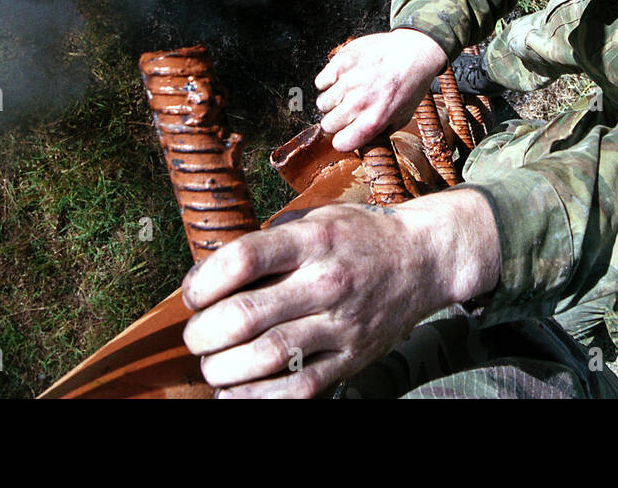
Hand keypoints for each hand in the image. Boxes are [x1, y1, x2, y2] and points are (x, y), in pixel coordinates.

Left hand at [181, 190, 500, 397]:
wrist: (425, 258)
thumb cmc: (361, 236)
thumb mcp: (318, 219)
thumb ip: (271, 242)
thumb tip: (211, 273)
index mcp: (313, 240)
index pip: (243, 259)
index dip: (203, 281)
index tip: (192, 294)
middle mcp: (326, 281)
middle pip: (245, 316)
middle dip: (203, 333)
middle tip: (196, 336)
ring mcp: (341, 323)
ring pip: (267, 357)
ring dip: (224, 369)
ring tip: (213, 366)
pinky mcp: (352, 357)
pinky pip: (299, 388)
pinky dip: (258, 398)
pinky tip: (236, 393)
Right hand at [315, 28, 446, 152]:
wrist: (413, 51)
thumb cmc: (410, 84)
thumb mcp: (403, 117)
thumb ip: (380, 134)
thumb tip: (361, 145)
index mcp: (374, 120)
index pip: (340, 143)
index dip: (343, 139)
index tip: (347, 133)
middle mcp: (359, 102)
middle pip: (327, 124)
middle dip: (337, 120)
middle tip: (350, 110)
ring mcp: (348, 81)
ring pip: (322, 103)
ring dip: (333, 100)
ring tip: (349, 92)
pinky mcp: (341, 63)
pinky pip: (320, 82)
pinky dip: (329, 81)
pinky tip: (344, 78)